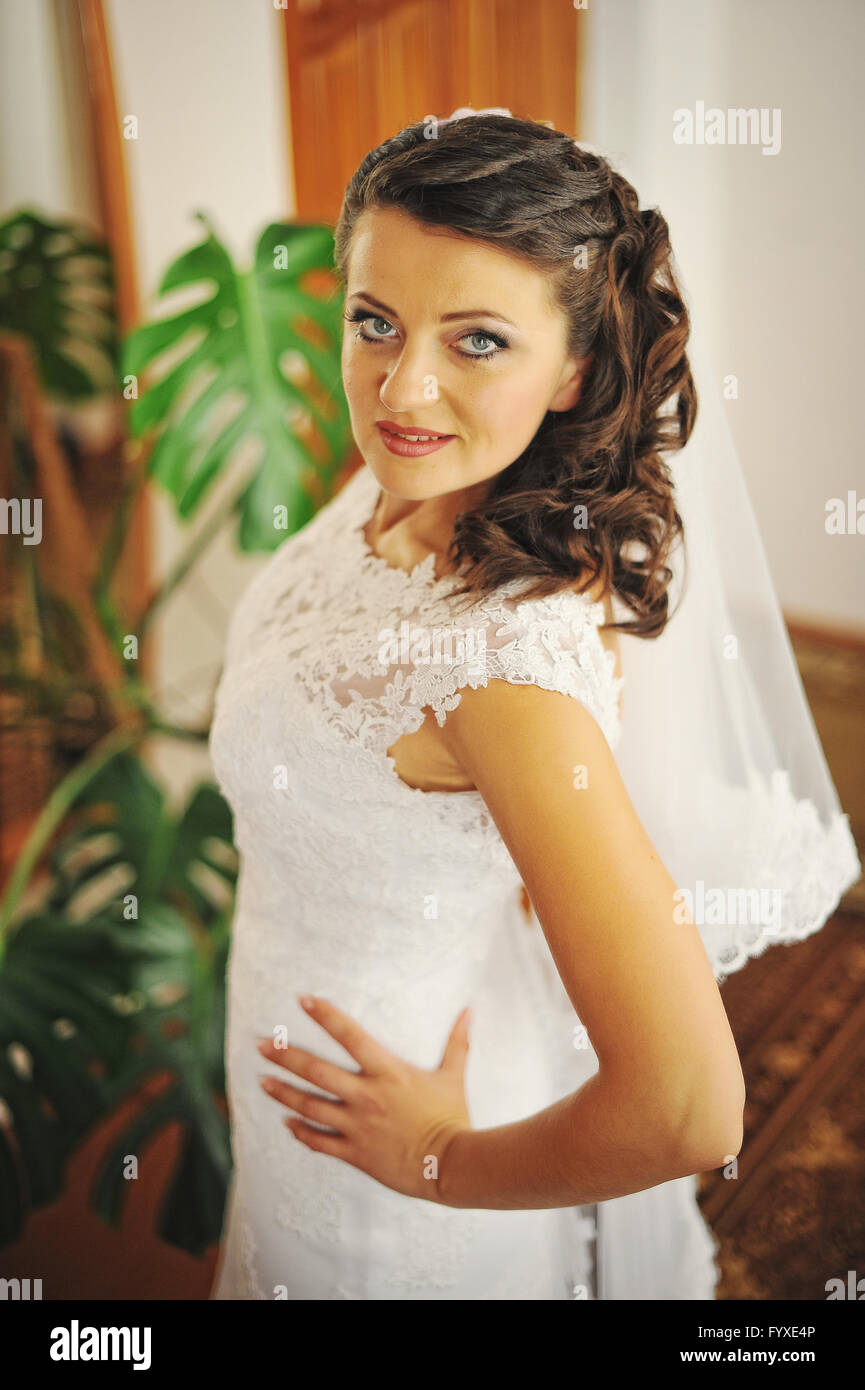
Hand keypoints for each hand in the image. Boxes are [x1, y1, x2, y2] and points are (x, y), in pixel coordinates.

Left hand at [256, 996, 472, 1203]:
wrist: (451, 1165)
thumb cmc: (453, 1117)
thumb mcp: (454, 1075)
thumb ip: (457, 1041)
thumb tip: (470, 1010)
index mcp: (388, 1072)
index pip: (351, 1036)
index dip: (326, 1016)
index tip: (303, 1000)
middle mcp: (367, 1096)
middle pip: (317, 1071)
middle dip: (285, 1056)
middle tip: (262, 1044)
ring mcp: (357, 1126)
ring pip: (310, 1106)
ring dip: (284, 1093)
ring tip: (262, 1081)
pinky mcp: (355, 1153)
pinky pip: (320, 1141)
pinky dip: (301, 1132)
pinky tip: (286, 1122)